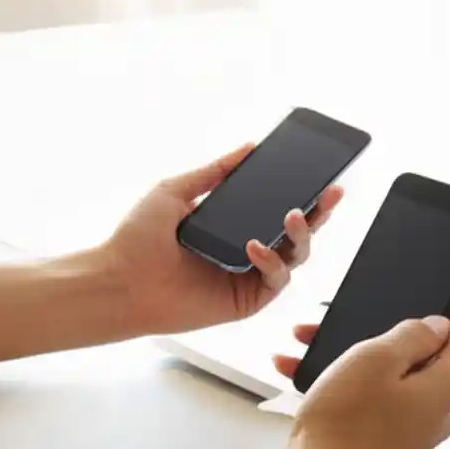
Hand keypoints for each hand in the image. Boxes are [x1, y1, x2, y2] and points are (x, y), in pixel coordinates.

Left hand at [100, 145, 343, 335]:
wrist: (118, 281)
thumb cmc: (137, 240)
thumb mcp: (175, 191)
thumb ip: (214, 171)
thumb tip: (248, 147)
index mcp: (234, 226)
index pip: (277, 209)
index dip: (304, 195)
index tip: (321, 177)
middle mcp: (247, 251)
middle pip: (298, 232)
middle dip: (319, 212)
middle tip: (331, 193)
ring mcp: (250, 277)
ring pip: (296, 256)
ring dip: (301, 234)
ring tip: (293, 216)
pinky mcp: (248, 301)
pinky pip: (276, 279)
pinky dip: (271, 261)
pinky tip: (254, 248)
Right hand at [273, 278, 449, 448]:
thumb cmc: (346, 428)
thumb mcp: (377, 359)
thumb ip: (412, 334)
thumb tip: (436, 327)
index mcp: (446, 384)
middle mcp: (436, 410)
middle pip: (424, 353)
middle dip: (386, 327)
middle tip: (359, 311)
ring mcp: (410, 430)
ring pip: (387, 375)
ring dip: (351, 354)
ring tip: (310, 341)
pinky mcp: (384, 444)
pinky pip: (368, 399)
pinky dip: (340, 382)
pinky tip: (302, 373)